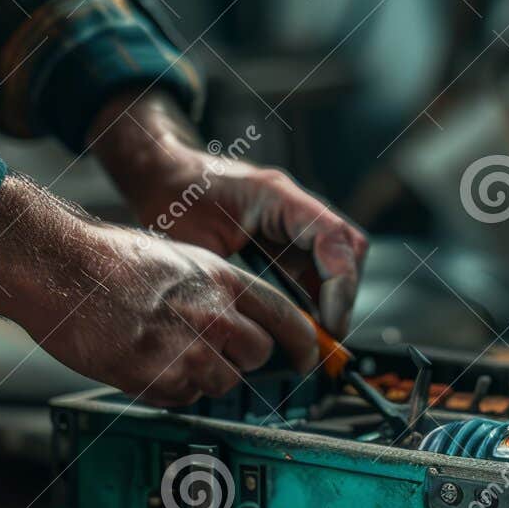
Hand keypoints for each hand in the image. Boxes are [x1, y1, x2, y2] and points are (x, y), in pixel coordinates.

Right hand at [0, 175, 319, 405]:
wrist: (60, 270)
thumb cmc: (108, 261)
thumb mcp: (179, 260)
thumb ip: (216, 291)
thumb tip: (243, 323)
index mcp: (222, 279)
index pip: (286, 318)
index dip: (302, 343)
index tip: (307, 357)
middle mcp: (213, 314)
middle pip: (257, 356)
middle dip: (241, 359)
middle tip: (213, 351)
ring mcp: (187, 349)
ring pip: (222, 383)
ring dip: (202, 376)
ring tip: (165, 351)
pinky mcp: (158, 378)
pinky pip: (183, 398)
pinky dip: (169, 389)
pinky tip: (144, 362)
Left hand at [88, 93, 367, 336]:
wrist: (160, 172)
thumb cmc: (172, 199)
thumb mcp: (199, 245)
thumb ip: (236, 280)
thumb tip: (266, 325)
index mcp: (278, 196)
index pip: (334, 238)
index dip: (340, 285)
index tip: (329, 323)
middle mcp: (293, 203)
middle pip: (348, 247)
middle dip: (343, 294)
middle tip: (326, 335)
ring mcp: (292, 215)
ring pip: (337, 256)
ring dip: (331, 294)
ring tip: (313, 332)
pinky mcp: (284, 229)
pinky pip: (313, 260)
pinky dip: (313, 290)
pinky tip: (296, 317)